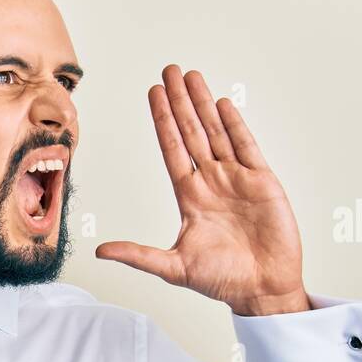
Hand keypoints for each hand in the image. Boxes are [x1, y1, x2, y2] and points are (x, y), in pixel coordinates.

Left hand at [96, 65, 308, 315]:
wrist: (262, 290)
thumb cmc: (221, 281)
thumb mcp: (172, 267)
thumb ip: (137, 255)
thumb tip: (99, 251)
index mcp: (190, 197)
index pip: (172, 150)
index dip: (162, 122)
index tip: (152, 94)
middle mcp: (212, 183)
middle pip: (191, 132)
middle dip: (179, 102)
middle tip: (169, 71)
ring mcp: (237, 179)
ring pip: (216, 132)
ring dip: (203, 104)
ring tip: (192, 76)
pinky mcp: (262, 182)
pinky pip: (246, 146)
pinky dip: (234, 125)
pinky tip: (222, 104)